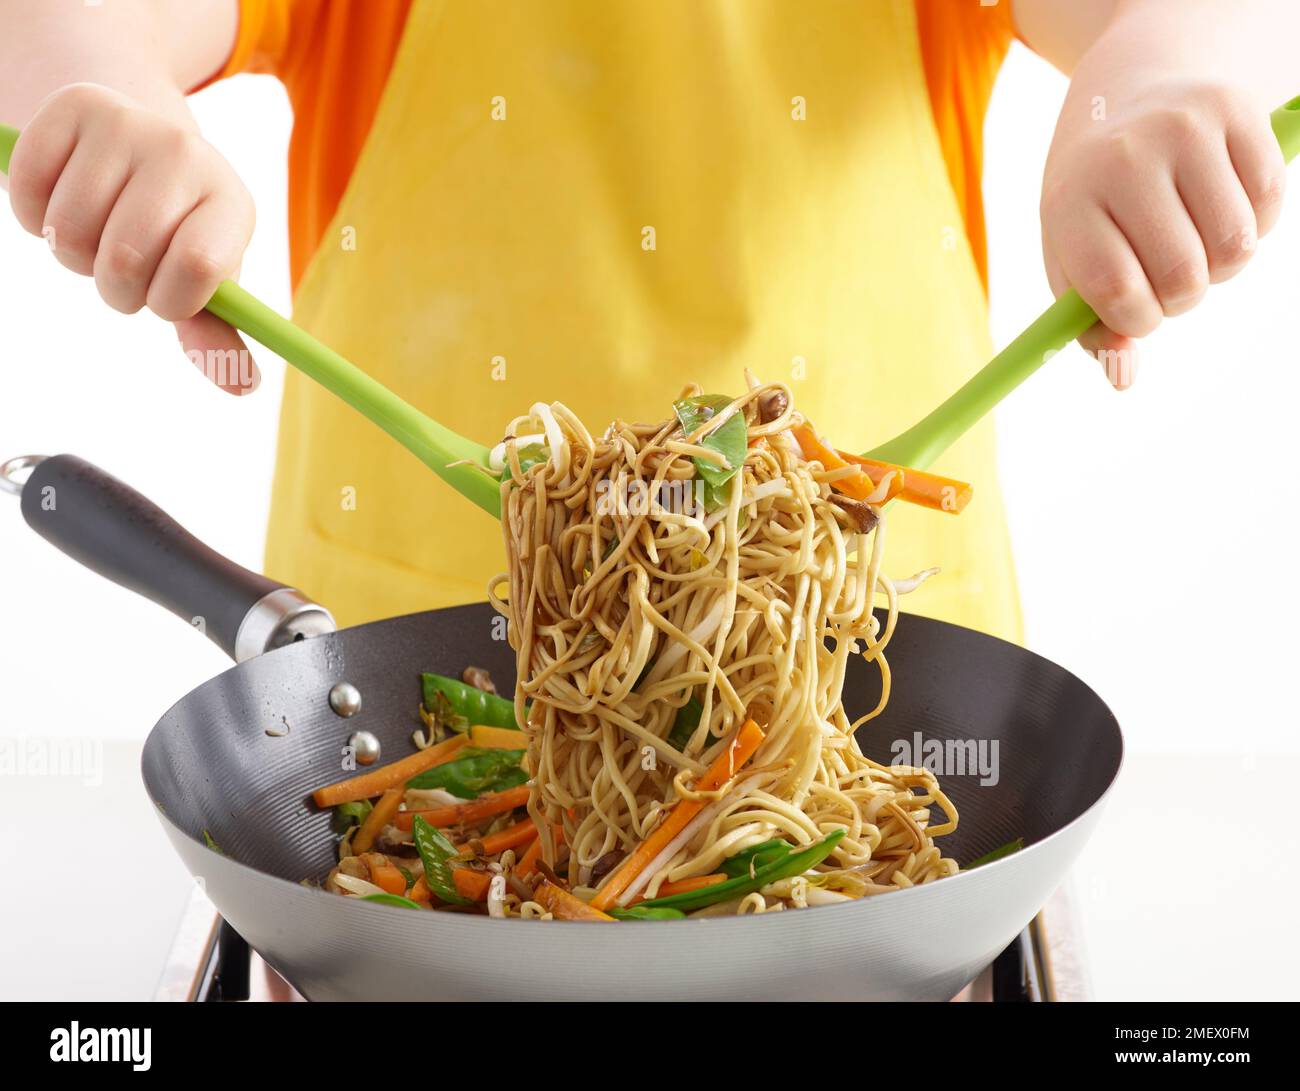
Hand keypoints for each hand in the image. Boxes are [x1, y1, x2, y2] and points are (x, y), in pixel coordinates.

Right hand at [7, 83, 258, 393]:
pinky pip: (28, 193)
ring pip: (69, 232)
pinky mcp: (74, 106)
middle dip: (117, 288)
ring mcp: (130, 124)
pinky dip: (33, 218)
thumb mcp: (203, 277)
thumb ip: (216, 333)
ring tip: (97, 234)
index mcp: (230, 201)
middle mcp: (186, 153)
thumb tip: (241, 385)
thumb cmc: (177, 230)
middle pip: (126, 257)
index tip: (165, 298)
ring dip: (73, 255)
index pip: (199, 268)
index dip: (170, 301)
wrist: (138, 146)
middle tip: (125, 270)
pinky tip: (63, 202)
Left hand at [1041, 75, 1284, 388]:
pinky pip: (1269, 204)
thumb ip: (1092, 326)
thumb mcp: (1073, 259)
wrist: (1123, 99)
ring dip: (1221, 266)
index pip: (1115, 289)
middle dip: (1181, 298)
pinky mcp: (1235, 111)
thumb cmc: (1095, 202)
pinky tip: (1222, 208)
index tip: (1137, 310)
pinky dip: (1254, 227)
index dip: (1136, 319)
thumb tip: (1123, 378)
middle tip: (1168, 275)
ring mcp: (1182, 128)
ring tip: (1194, 242)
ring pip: (1234, 248)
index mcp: (1070, 201)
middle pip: (1182, 277)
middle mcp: (1123, 158)